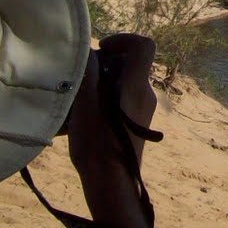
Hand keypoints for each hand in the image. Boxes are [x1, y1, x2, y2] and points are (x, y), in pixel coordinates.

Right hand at [66, 34, 157, 220]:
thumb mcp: (85, 105)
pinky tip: (88, 115)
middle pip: (132, 63)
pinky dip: (108, 97)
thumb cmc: (96, 146)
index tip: (101, 50)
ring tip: (81, 98)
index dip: (123, 40)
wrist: (112, 187)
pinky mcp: (137, 125)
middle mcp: (145, 95)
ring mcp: (144, 111)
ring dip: (105, 81)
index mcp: (136, 86)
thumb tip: (89, 53)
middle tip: (85, 76)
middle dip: (108, 62)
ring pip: (127, 82)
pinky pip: (125, 99)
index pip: (144, 46)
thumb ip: (88, 74)